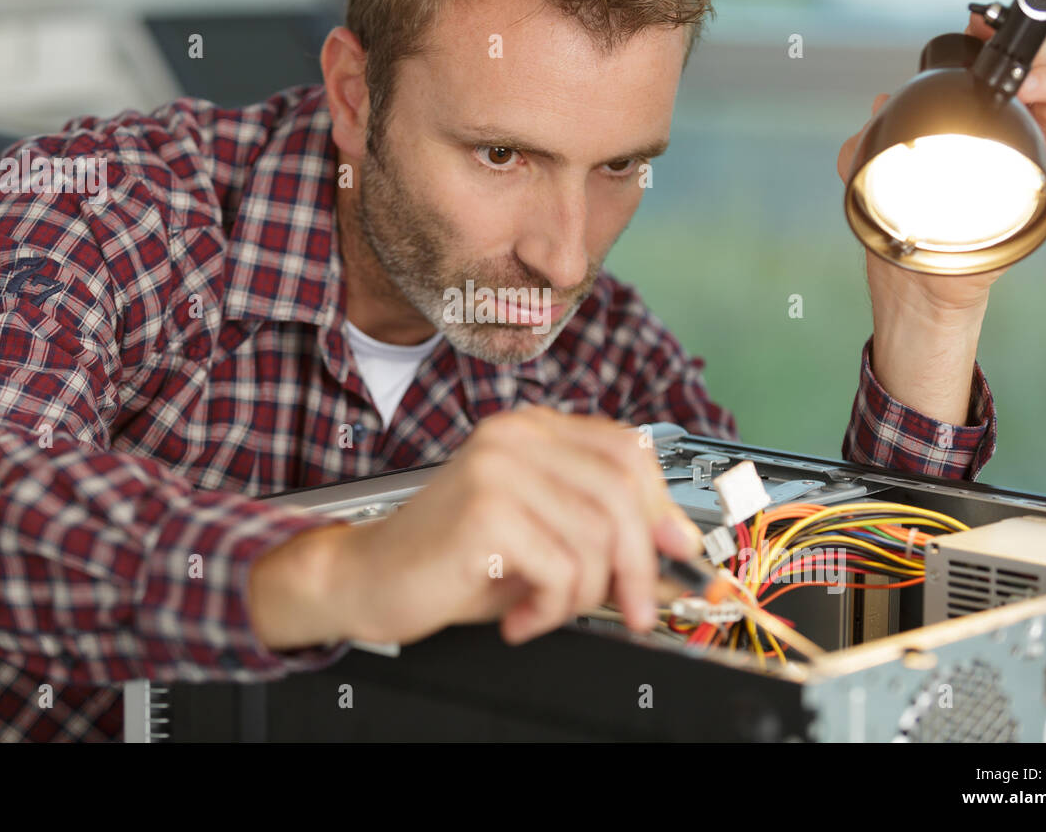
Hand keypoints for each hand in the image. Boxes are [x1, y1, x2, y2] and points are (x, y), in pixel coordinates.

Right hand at [249, 406, 702, 648]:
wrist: (367, 576)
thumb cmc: (451, 557)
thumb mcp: (540, 532)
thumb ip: (601, 526)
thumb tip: (677, 546)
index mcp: (532, 429)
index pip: (627, 448)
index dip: (661, 503)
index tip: (678, 549)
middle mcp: (516, 436)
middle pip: (623, 493)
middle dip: (640, 564)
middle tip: (635, 609)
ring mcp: (499, 468)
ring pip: (598, 537)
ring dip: (584, 594)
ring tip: (547, 609)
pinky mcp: (485, 511)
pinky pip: (562, 568)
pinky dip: (552, 608)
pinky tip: (519, 616)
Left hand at [837, 12, 1045, 318]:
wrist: (921, 276)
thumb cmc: (901, 219)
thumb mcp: (868, 168)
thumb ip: (871, 131)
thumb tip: (883, 100)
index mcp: (967, 111)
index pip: (988, 63)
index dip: (990, 36)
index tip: (981, 22)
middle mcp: (1003, 124)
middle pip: (1038, 71)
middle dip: (1035, 56)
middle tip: (1018, 66)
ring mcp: (1030, 152)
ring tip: (1033, 97)